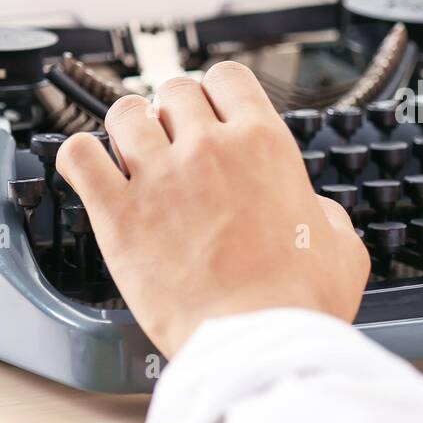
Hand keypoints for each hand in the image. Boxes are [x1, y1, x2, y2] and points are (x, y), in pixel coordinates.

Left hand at [56, 62, 369, 358]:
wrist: (257, 344)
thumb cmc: (299, 303)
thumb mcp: (342, 245)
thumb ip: (323, 211)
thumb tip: (312, 210)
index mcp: (262, 143)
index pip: (226, 77)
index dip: (217, 95)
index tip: (212, 116)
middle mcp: (207, 147)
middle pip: (174, 90)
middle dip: (172, 113)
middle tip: (174, 145)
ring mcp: (159, 175)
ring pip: (125, 113)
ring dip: (128, 130)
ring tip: (132, 156)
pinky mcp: (118, 212)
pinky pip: (79, 155)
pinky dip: (80, 156)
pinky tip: (91, 170)